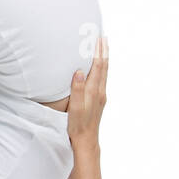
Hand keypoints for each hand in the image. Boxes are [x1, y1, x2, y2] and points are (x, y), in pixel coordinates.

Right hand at [67, 35, 107, 151]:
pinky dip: (101, 68)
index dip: (98, 52)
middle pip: (104, 67)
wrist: (87, 141)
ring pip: (104, 73)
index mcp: (95, 91)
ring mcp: (101, 96)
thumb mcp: (75, 108)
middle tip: (103, 37)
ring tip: (102, 48)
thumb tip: (79, 72)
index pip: (98, 67)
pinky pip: (101, 79)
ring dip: (103, 58)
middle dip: (103, 51)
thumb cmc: (78, 125)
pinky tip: (98, 68)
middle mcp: (100, 92)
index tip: (98, 39)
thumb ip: (77, 90)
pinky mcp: (98, 100)